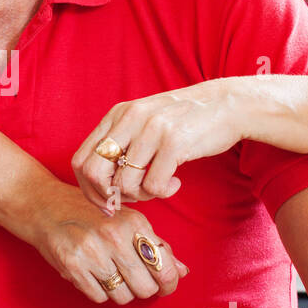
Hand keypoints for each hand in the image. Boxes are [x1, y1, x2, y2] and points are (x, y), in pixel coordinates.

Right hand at [31, 182, 186, 303]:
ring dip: (120, 291)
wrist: (46, 207)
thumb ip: (155, 245)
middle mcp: (115, 236)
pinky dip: (99, 291)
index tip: (164, 286)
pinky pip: (99, 297)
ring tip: (110, 274)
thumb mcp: (127, 219)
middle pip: (146, 288)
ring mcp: (92, 253)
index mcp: (134, 222)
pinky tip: (93, 274)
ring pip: (123, 297)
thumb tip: (182, 271)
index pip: (164, 268)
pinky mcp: (72, 267)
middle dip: (142, 289)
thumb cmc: (91, 214)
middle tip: (133, 280)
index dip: (168, 284)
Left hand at [72, 79, 247, 206]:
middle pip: (93, 173)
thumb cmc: (185, 119)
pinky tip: (175, 183)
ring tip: (158, 188)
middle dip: (106, 197)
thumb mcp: (145, 120)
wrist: (227, 104)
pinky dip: (163, 193)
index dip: (88, 188)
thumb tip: (99, 185)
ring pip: (124, 184)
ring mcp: (151, 130)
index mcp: (117, 114)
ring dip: (141, 197)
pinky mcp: (174, 143)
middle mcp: (130, 119)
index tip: (106, 200)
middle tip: (127, 202)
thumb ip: (122, 142)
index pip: (80, 159)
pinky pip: (153, 186)